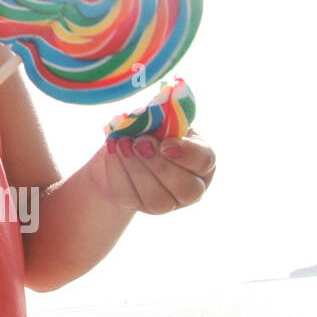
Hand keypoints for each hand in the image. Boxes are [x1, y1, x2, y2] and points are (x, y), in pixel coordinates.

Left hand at [89, 127, 214, 213]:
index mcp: (201, 160)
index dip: (187, 154)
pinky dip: (116, 172)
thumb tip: (154, 111)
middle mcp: (190, 187)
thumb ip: (158, 115)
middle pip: (186, 188)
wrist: (118, 146)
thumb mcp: (155, 117)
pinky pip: (128, 196)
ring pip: (157, 200)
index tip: (165, 144)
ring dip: (136, 170)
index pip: (205, 161)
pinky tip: (111, 151)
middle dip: (160, 165)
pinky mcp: (137, 205)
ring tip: (121, 144)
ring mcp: (166, 202)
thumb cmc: (145, 127)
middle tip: (139, 142)